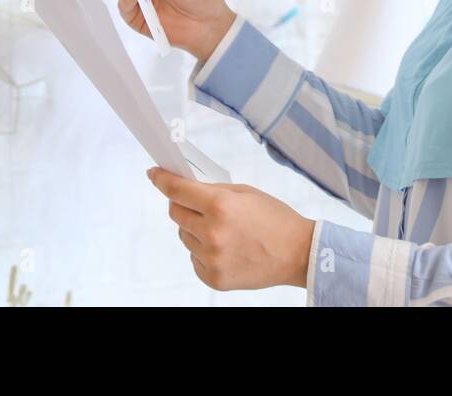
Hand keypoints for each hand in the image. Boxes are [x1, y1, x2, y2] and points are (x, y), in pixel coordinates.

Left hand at [147, 167, 315, 291]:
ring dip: (196, 230)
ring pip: (185, 237)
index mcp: (220, 206)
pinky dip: (204, 252)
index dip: (162, 180)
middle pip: (176, 214)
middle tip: (200, 206)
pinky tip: (227, 249)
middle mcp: (211, 233)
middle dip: (183, 205)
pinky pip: (194, 259)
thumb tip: (188, 189)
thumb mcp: (247, 193)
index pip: (177, 190)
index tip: (154, 174)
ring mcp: (211, 258)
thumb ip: (214, 191)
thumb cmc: (276, 220)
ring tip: (225, 232)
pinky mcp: (213, 277)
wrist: (297, 253)